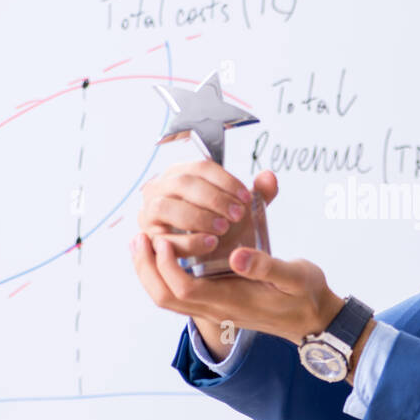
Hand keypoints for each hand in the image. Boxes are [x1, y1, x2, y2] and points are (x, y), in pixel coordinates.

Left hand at [131, 168, 345, 347]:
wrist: (316, 320)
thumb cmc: (307, 296)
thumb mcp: (295, 276)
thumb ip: (267, 266)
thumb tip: (236, 256)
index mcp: (232, 302)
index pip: (183, 289)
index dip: (166, 265)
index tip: (162, 238)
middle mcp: (217, 309)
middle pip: (165, 298)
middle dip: (146, 269)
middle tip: (139, 237)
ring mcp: (216, 309)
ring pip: (168, 299)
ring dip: (151, 273)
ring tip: (145, 243)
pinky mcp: (218, 303)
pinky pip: (179, 294)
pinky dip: (164, 274)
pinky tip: (167, 252)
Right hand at [136, 158, 270, 249]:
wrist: (203, 252)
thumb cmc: (219, 223)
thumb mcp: (240, 209)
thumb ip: (259, 195)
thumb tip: (269, 177)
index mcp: (181, 173)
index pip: (201, 167)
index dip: (226, 181)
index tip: (247, 198)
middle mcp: (159, 188)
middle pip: (183, 183)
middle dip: (214, 198)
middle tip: (239, 215)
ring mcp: (149, 212)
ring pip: (166, 207)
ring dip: (197, 216)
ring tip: (223, 228)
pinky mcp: (150, 239)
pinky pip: (164, 238)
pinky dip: (188, 241)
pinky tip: (211, 243)